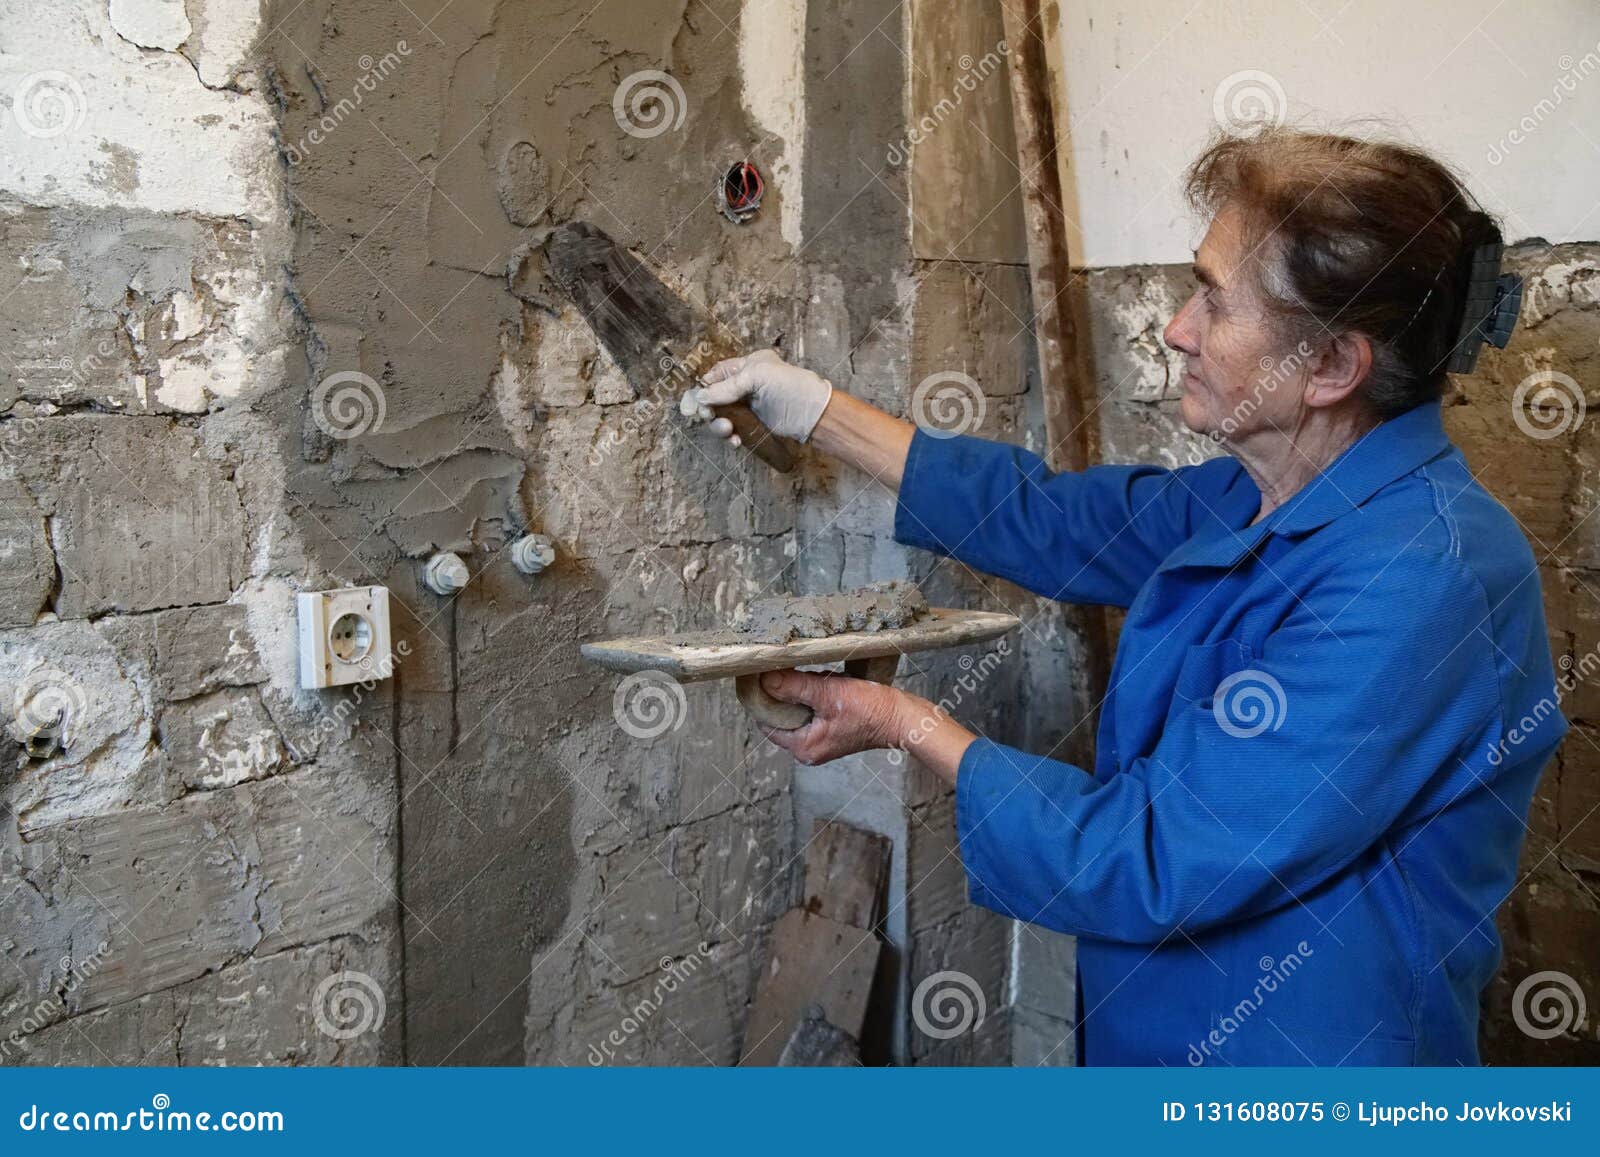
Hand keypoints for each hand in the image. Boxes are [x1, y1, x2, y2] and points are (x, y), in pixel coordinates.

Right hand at [679, 349, 832, 443]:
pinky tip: (737, 441)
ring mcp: (750, 406)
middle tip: (708, 418)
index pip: (716, 374)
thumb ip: (727, 386)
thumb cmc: (791, 387)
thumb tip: (700, 397)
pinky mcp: (755, 425)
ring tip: (728, 431)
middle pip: (715, 398)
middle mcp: (746, 385)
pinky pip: (735, 432)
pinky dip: (731, 437)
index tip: (692, 404)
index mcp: (747, 365)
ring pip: (722, 417)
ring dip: (720, 426)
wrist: (815, 414)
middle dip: (709, 410)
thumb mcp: (758, 377)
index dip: (703, 388)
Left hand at [754, 670, 910, 764]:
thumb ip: (794, 687)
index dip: (764, 700)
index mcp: (803, 747)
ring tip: (825, 682)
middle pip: (783, 716)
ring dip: (806, 692)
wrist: (904, 717)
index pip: (767, 723)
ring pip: (799, 710)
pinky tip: (832, 685)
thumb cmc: (871, 710)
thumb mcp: (828, 694)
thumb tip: (765, 680)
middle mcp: (809, 749)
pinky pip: (814, 710)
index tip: (764, 677)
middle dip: (790, 693)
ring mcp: (822, 741)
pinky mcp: (833, 731)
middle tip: (802, 675)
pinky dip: (818, 695)